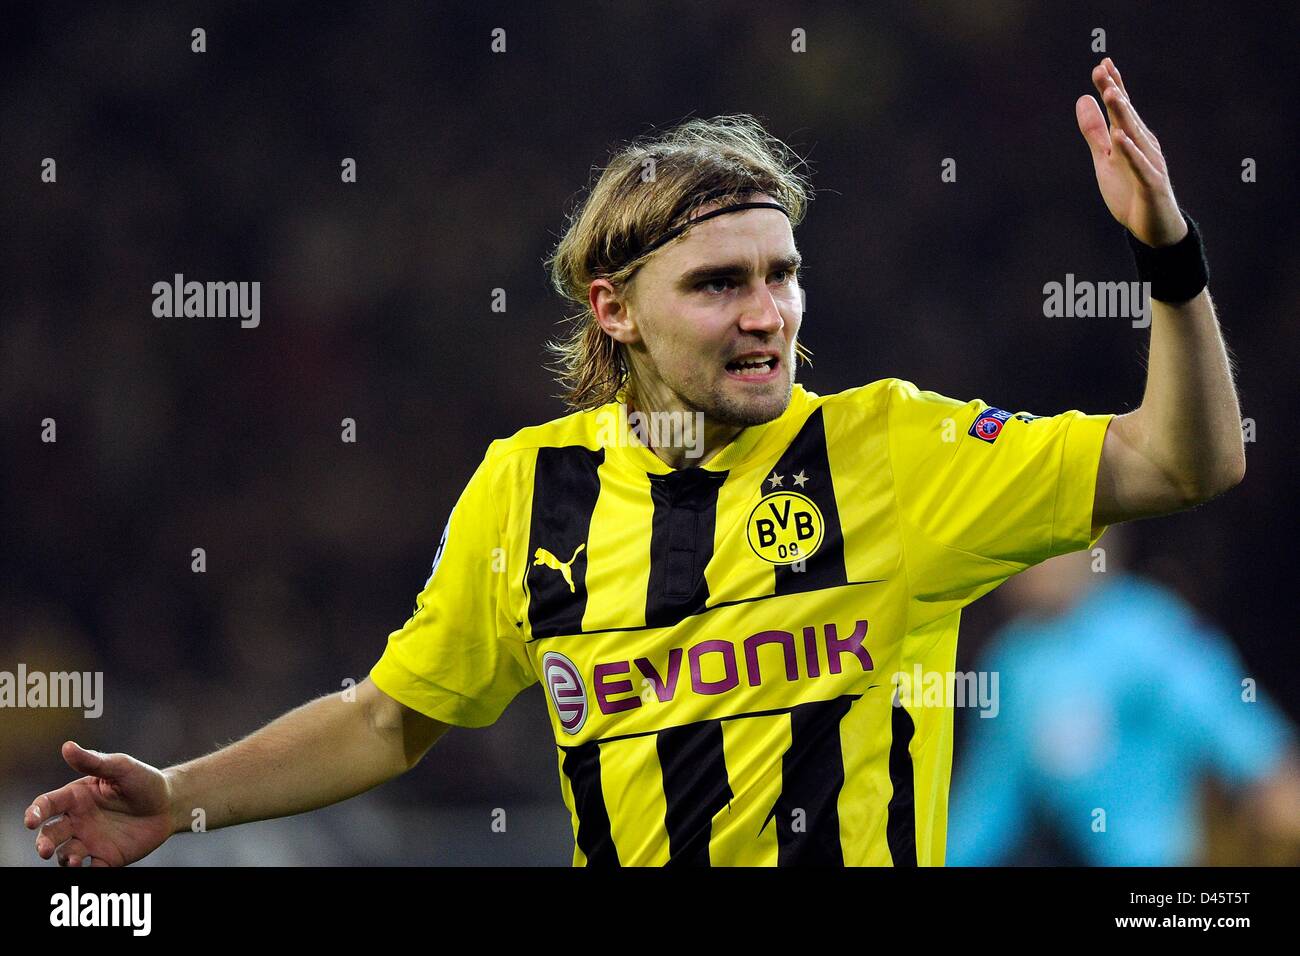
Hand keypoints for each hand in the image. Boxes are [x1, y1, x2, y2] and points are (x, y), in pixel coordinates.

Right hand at [24, 741, 175, 866]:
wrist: (170, 804)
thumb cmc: (144, 781)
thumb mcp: (122, 767)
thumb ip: (94, 761)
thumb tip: (67, 746)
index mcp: (76, 797)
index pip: (47, 805)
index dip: (35, 812)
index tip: (31, 820)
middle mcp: (77, 821)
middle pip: (50, 834)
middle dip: (43, 843)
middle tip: (45, 850)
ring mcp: (90, 840)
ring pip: (66, 854)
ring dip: (66, 859)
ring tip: (76, 860)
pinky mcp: (106, 857)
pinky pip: (92, 869)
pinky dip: (88, 872)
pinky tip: (91, 868)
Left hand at [1076, 57, 1187, 247]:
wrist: (1153, 227)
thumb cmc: (1130, 190)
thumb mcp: (1105, 159)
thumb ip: (1094, 131)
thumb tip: (1083, 99)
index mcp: (1131, 138)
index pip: (1122, 108)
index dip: (1112, 86)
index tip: (1101, 64)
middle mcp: (1143, 145)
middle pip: (1127, 115)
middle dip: (1116, 92)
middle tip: (1103, 70)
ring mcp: (1149, 163)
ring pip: (1135, 135)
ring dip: (1124, 114)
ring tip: (1112, 93)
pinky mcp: (1152, 185)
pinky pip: (1140, 166)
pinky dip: (1130, 152)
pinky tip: (1120, 138)